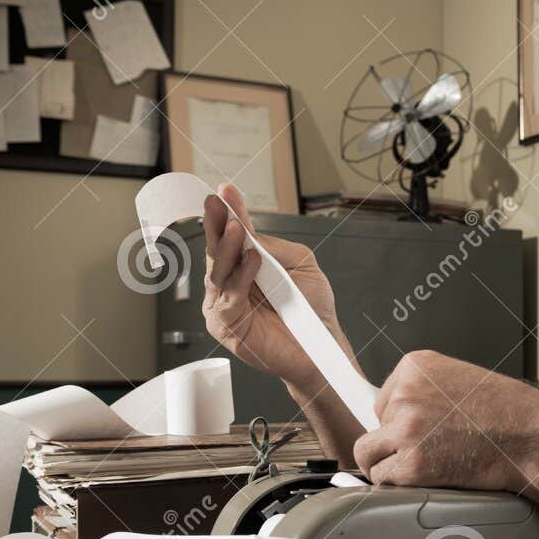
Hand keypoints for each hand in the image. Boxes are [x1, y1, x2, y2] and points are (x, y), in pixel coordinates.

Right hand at [201, 182, 340, 392]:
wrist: (322, 346)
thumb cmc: (312, 310)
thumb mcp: (301, 266)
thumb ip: (276, 248)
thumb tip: (252, 233)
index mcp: (246, 267)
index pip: (232, 237)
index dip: (227, 214)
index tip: (223, 192)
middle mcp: (230, 284)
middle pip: (217, 251)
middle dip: (216, 225)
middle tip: (216, 203)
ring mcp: (224, 305)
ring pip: (219, 272)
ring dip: (228, 248)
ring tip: (237, 227)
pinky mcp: (226, 326)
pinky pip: (229, 298)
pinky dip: (241, 278)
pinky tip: (253, 260)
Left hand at [353, 351, 538, 491]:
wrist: (532, 437)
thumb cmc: (509, 412)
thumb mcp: (460, 379)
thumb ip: (425, 389)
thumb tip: (397, 412)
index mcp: (416, 366)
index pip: (384, 397)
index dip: (401, 418)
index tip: (422, 429)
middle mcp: (406, 393)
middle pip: (376, 424)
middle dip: (397, 439)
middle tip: (432, 447)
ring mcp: (406, 428)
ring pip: (369, 452)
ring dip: (390, 462)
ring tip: (425, 464)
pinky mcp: (412, 463)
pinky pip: (382, 478)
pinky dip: (399, 483)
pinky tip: (425, 477)